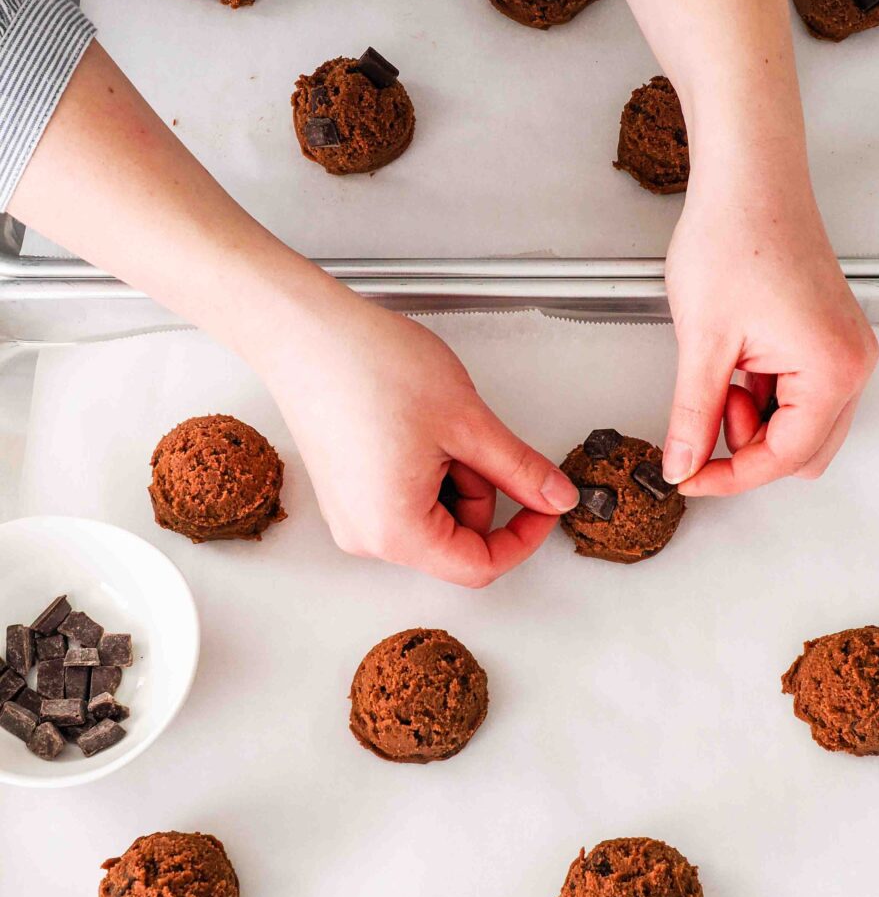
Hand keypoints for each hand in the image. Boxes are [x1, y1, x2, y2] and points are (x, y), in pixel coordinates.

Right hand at [256, 284, 578, 585]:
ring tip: (434, 421)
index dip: (523, 537)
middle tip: (472, 435)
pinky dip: (427, 467)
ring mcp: (350, 514)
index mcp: (394, 531)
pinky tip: (414, 425)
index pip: (479, 565)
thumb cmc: (369, 367)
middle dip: (480, 489)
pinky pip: (404, 497)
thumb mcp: (467, 422)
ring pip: (433, 514)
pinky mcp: (345, 491)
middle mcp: (364, 535)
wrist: (304, 331)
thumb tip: (555, 497)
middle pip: (455, 539)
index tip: (545, 502)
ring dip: (453, 474)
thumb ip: (520, 469)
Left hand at [662, 172, 877, 493]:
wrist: (747, 179)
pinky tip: (732, 362)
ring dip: (755, 419)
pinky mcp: (828, 337)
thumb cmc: (735, 235)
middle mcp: (852, 363)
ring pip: (801, 425)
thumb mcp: (703, 341)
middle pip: (803, 451)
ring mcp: (844, 350)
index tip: (690, 478)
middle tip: (703, 415)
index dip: (730, 477)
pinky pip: (800, 393)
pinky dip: (763, 395)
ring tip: (719, 372)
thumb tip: (683, 462)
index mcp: (832, 369)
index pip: (784, 457)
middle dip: (748, 447)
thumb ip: (693, 414)